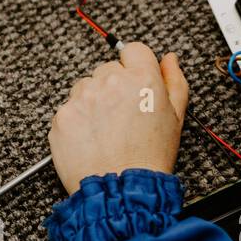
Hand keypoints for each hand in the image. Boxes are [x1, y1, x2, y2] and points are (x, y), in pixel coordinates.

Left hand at [49, 43, 188, 195]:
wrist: (121, 190)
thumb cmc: (150, 158)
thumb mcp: (177, 118)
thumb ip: (174, 81)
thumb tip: (169, 59)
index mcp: (141, 79)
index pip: (133, 50)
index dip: (134, 67)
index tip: (133, 82)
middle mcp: (110, 83)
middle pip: (107, 70)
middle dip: (113, 88)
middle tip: (121, 117)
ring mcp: (83, 98)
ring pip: (85, 87)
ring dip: (92, 102)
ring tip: (106, 131)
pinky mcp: (63, 116)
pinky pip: (69, 109)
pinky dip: (77, 121)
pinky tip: (91, 139)